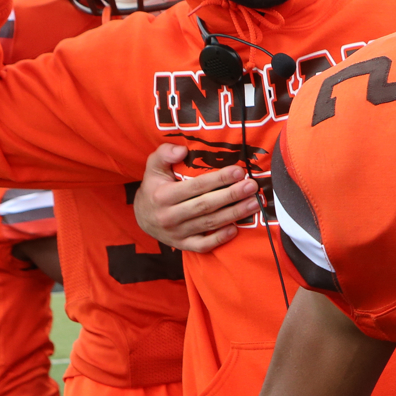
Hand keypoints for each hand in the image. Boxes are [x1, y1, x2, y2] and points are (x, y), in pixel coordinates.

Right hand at [134, 144, 260, 252]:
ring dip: (234, 214)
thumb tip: (182, 150)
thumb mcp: (153, 166)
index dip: (218, 179)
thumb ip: (164, 154)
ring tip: (254, 203)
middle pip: (206, 206)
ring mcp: (176, 233)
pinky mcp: (182, 245)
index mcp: (162, 195)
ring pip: (209, 224)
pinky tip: (236, 229)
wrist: (141, 217)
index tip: (238, 171)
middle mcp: (168, 216)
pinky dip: (219, 239)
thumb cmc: (154, 186)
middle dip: (231, 196)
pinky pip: (203, 245)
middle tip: (252, 186)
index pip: (195, 187)